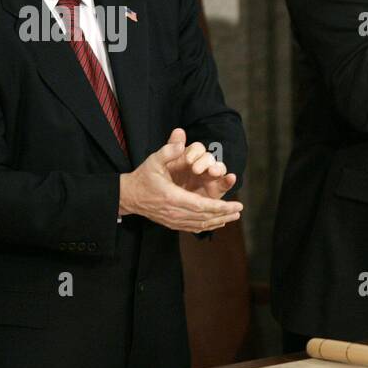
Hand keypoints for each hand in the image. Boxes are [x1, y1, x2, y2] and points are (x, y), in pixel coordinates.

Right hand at [118, 130, 242, 232]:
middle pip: (204, 217)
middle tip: (239, 210)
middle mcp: (174, 212)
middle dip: (224, 213)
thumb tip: (181, 140)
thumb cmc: (143, 176)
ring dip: (219, 221)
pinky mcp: (172, 224)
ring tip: (234, 216)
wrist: (128, 196)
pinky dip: (207, 226)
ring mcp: (173, 220)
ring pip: (200, 224)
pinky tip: (219, 222)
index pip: (201, 205)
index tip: (236, 204)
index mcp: (172, 197)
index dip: (220, 207)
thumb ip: (167, 151)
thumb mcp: (153, 161)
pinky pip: (193, 227)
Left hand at [164, 127, 237, 200]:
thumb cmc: (157, 180)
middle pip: (210, 158)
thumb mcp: (158, 163)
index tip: (188, 160)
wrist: (157, 201)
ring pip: (219, 169)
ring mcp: (209, 178)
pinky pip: (224, 184)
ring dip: (218, 169)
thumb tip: (179, 131)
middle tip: (196, 169)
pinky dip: (228, 180)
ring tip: (212, 172)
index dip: (195, 152)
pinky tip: (230, 178)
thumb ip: (169, 149)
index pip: (198, 148)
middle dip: (206, 162)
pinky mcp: (215, 190)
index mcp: (189, 157)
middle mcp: (201, 166)